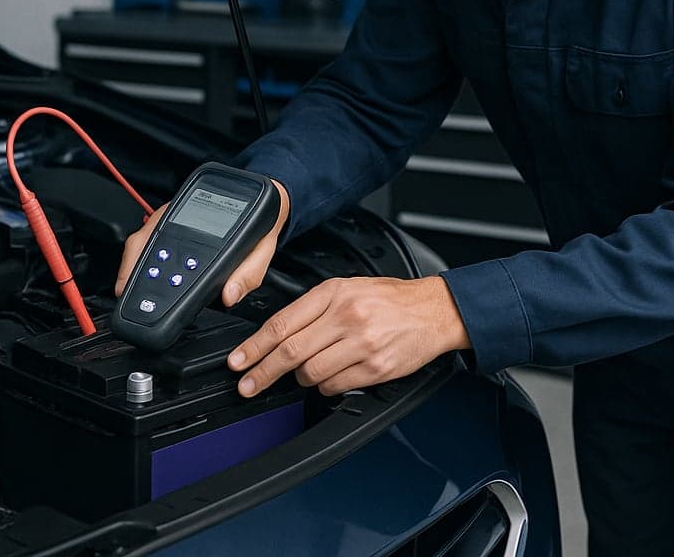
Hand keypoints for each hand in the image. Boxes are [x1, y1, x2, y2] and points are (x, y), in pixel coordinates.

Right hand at [114, 177, 289, 305]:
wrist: (266, 203)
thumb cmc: (261, 223)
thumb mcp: (263, 247)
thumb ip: (248, 272)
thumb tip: (229, 295)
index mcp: (202, 212)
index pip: (164, 235)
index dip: (145, 262)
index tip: (136, 284)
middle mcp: (182, 212)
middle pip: (147, 240)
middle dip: (134, 271)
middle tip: (126, 298)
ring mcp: (175, 219)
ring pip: (145, 243)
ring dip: (135, 270)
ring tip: (129, 297)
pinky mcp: (174, 227)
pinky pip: (153, 245)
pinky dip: (144, 266)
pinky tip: (143, 285)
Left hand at [226, 275, 470, 397]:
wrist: (435, 311)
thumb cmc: (391, 299)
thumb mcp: (349, 288)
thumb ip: (314, 308)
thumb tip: (278, 335)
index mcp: (335, 293)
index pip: (283, 323)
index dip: (254, 346)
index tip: (238, 361)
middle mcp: (347, 316)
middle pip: (290, 352)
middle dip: (262, 372)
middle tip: (246, 385)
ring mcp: (362, 344)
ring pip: (310, 373)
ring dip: (300, 379)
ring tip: (305, 374)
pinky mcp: (375, 368)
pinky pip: (334, 386)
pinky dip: (325, 386)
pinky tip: (331, 377)